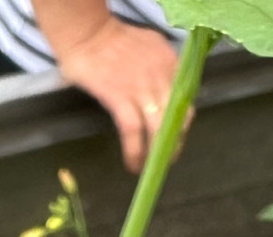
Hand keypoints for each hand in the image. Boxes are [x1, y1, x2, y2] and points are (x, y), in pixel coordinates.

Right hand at [57, 15, 180, 172]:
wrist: (88, 33)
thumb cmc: (113, 40)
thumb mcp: (149, 47)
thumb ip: (160, 68)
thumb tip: (162, 92)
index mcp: (168, 62)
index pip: (184, 98)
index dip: (182, 123)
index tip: (176, 137)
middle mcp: (160, 75)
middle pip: (175, 117)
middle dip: (173, 143)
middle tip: (167, 159)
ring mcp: (141, 88)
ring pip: (157, 128)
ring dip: (155, 153)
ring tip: (149, 167)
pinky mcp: (120, 98)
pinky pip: (133, 131)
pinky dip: (135, 151)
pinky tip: (133, 164)